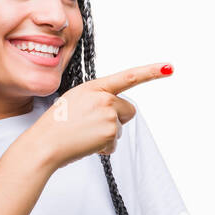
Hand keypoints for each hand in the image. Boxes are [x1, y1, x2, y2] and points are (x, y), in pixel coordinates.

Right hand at [27, 62, 174, 170]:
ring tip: (84, 135)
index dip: (151, 72)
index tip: (169, 67)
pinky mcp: (110, 132)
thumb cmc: (55, 126)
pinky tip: (86, 144)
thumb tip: (114, 109)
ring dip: (107, 135)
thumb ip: (96, 99)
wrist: (45, 144)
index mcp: (94, 87)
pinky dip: (103, 147)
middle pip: (128, 110)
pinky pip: (114, 143)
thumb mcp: (74, 101)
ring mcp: (109, 114)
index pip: (128, 77)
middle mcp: (104, 98)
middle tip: (92, 126)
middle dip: (116, 120)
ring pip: (120, 128)